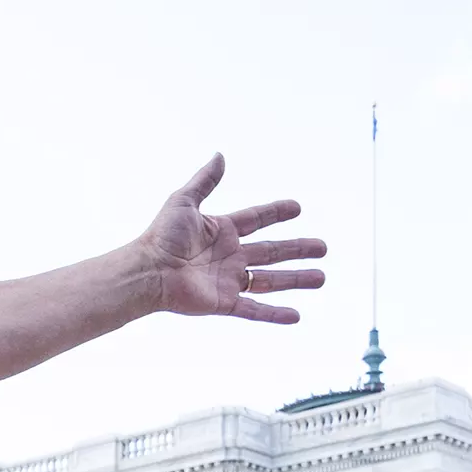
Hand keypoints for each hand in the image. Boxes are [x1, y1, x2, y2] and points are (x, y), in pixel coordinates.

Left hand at [130, 156, 327, 325]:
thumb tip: (220, 155)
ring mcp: (228, 280)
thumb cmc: (162, 237)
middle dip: (298, 249)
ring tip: (321, 278)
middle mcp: (229, 256)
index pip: (257, 219)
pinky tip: (296, 316)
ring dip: (296, 280)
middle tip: (323, 248)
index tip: (297, 208)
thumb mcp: (184, 201)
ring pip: (270, 281)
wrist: (149, 271)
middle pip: (272, 252)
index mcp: (222, 231)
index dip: (276, 213)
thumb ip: (204, 181)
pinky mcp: (224, 302)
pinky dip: (275, 314)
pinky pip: (254, 310)